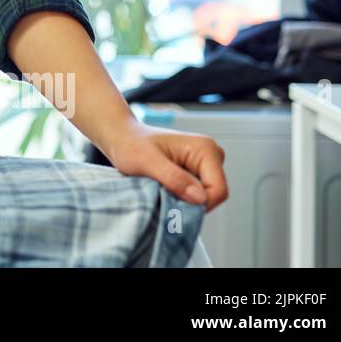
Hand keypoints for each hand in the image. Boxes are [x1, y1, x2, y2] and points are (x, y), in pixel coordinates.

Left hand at [100, 121, 228, 211]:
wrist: (122, 137)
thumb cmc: (131, 145)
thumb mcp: (147, 162)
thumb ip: (174, 178)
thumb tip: (200, 198)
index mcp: (205, 149)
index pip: (218, 190)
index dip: (199, 204)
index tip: (173, 203)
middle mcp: (211, 154)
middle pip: (213, 194)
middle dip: (190, 201)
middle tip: (163, 193)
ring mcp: (205, 163)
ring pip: (205, 195)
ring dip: (184, 198)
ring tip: (161, 186)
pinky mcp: (197, 170)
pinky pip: (197, 193)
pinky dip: (181, 195)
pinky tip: (164, 186)